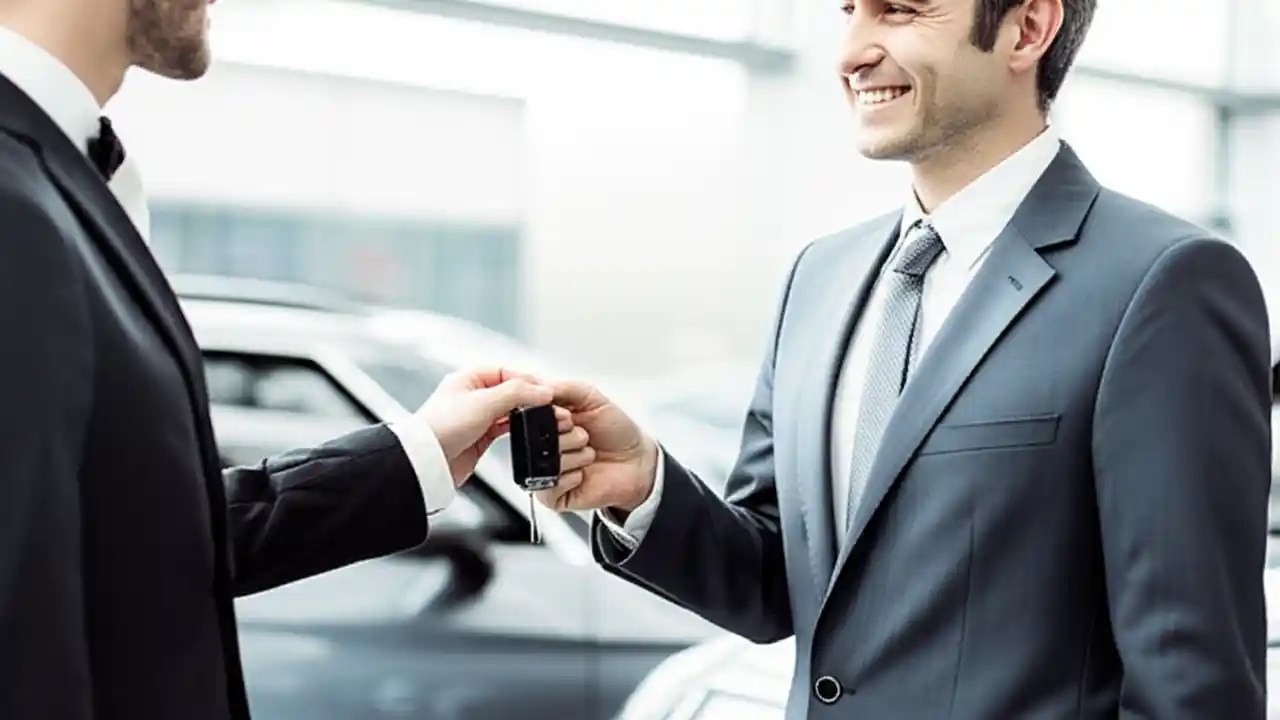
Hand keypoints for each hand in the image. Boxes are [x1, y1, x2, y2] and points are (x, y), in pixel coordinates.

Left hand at [417, 368, 582, 483]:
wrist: (427, 463)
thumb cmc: (441, 428)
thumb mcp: (483, 403)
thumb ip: (517, 393)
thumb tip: (543, 390)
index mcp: (468, 379)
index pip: (507, 371)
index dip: (528, 379)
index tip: (548, 389)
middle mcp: (472, 396)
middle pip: (511, 390)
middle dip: (532, 397)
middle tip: (551, 404)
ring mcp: (477, 417)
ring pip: (510, 409)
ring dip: (528, 413)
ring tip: (547, 418)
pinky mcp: (480, 437)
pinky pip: (506, 427)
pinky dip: (520, 427)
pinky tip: (530, 430)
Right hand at [536, 379, 658, 513]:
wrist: (637, 461)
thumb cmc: (616, 432)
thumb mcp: (592, 398)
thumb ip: (564, 388)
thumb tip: (538, 387)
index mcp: (547, 422)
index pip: (528, 416)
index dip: (551, 416)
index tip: (568, 416)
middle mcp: (543, 446)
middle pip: (535, 440)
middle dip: (567, 436)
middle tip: (584, 436)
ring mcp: (546, 470)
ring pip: (545, 463)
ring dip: (575, 457)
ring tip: (587, 454)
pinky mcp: (553, 495)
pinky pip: (549, 487)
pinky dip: (572, 478)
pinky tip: (583, 473)